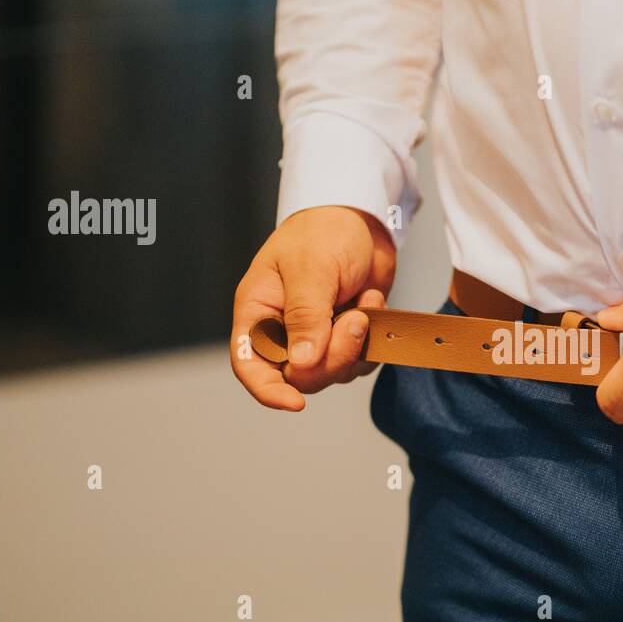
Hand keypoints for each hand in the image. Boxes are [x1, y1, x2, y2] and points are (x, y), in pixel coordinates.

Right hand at [231, 205, 395, 410]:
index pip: (249, 366)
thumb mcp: (311, 268)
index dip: (268, 391)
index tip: (295, 402)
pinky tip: (373, 303)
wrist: (362, 218)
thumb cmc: (323, 231)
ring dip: (356, 346)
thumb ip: (306, 316)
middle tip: (354, 321)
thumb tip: (301, 362)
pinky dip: (371, 341)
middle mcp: (283, 331)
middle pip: (300, 376)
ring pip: (333, 373)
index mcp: (258, 312)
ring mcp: (316, 336)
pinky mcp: (345, 337)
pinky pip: (358, 362)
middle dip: (333, 357)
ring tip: (364, 304)